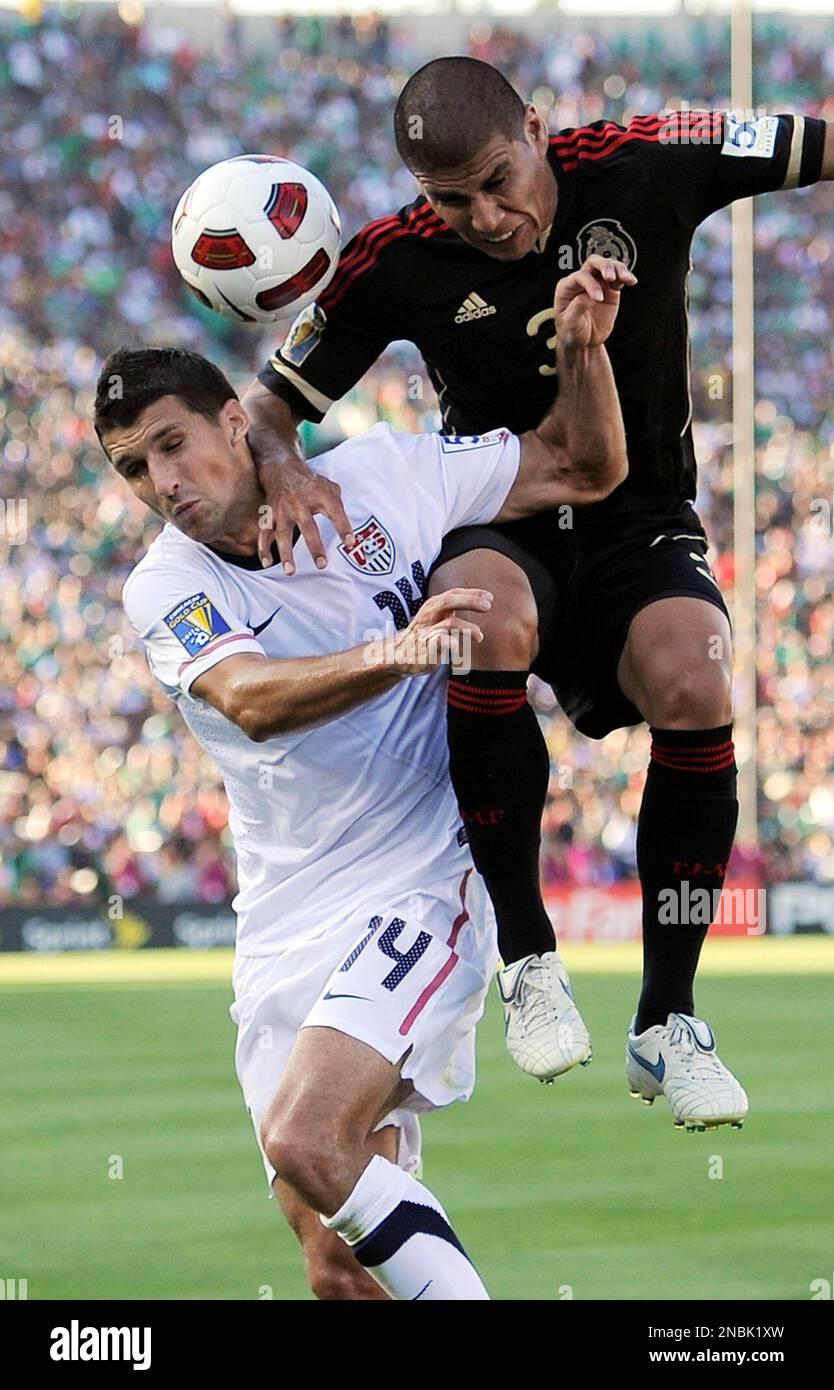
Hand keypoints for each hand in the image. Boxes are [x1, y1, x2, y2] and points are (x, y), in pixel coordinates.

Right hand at [247, 420, 355, 573]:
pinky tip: (267, 564)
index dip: (343, 527)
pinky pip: (265, 534)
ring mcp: (283, 511)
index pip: (335, 512)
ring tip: (290, 571)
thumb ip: (339, 506)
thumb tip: (349, 533)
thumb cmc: (310, 482)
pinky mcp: (270, 515)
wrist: (281, 468)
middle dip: (315, 547)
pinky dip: (264, 549)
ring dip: (286, 554)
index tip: (350, 543)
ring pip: (283, 534)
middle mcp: (300, 503)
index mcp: (319, 495)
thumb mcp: (329, 487)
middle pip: (308, 527)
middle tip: (322, 565)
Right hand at [389, 588, 492, 675]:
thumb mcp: (438, 616)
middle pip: (448, 602)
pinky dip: (451, 643)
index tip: (490, 598)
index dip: (472, 594)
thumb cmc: (425, 634)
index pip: (453, 594)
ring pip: (448, 624)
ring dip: (468, 628)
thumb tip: (487, 599)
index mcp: (433, 606)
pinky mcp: (425, 649)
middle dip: (469, 601)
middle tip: (488, 606)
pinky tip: (458, 647)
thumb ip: (457, 608)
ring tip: (480, 636)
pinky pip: (439, 643)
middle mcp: (429, 615)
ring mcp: (427, 631)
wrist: (399, 654)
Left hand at [554, 255, 636, 350]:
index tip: (599, 299)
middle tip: (611, 277)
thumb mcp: (570, 325)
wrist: (584, 342)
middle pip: (593, 262)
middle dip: (604, 266)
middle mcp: (582, 282)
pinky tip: (631, 281)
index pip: (580, 276)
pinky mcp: (610, 289)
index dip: (591, 284)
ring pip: (608, 266)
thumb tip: (586, 296)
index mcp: (567, 287)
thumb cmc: (572, 332)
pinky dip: (626, 276)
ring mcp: (597, 283)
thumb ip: (576, 309)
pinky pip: (618, 278)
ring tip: (625, 278)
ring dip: (618, 269)